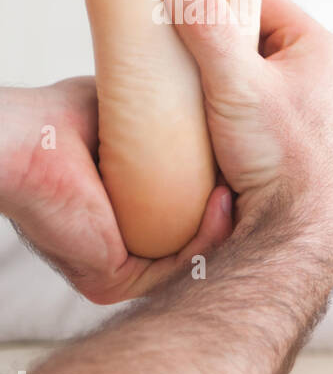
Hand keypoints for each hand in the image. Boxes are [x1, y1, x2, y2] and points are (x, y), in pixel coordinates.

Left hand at [0, 78, 232, 303]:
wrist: (21, 139)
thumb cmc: (60, 120)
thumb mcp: (135, 120)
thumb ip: (168, 120)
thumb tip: (212, 92)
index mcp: (121, 223)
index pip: (186, 218)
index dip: (224, 194)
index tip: (254, 165)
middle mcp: (119, 253)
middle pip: (196, 241)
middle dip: (237, 215)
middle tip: (267, 181)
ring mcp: (116, 273)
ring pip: (193, 257)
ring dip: (228, 225)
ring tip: (248, 187)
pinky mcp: (112, 281)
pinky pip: (177, 266)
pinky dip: (207, 237)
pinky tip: (223, 202)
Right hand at [161, 0, 332, 247]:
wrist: (296, 228)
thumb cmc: (283, 160)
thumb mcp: (238, 86)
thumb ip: (208, 29)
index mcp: (313, 43)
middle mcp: (308, 64)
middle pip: (240, 24)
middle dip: (198, 24)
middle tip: (153, 19)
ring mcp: (290, 94)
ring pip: (232, 58)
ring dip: (199, 60)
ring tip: (162, 57)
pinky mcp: (272, 123)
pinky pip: (230, 90)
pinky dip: (205, 89)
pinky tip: (177, 94)